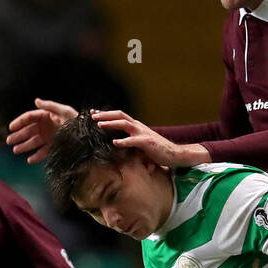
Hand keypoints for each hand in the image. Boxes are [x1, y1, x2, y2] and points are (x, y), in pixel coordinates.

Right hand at [6, 98, 77, 163]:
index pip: (29, 118)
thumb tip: (36, 101)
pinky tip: (29, 160)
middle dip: (18, 136)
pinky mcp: (53, 146)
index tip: (11, 127)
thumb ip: (50, 106)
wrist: (87, 137)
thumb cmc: (76, 121)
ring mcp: (49, 137)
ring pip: (33, 142)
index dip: (19, 122)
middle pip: (29, 131)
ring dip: (24, 146)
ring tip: (16, 150)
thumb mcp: (64, 111)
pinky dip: (36, 156)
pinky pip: (43, 152)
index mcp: (47, 116)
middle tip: (9, 141)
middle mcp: (46, 126)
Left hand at [90, 110, 207, 166]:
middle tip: (92, 116)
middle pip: (120, 115)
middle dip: (105, 115)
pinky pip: (133, 140)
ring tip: (99, 125)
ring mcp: (143, 133)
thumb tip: (117, 146)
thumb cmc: (157, 151)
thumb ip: (130, 142)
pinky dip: (123, 141)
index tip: (93, 113)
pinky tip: (114, 142)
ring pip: (124, 123)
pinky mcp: (147, 142)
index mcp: (136, 126)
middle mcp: (138, 126)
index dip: (106, 114)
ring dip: (111, 123)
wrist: (175, 154)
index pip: (119, 116)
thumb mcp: (140, 145)